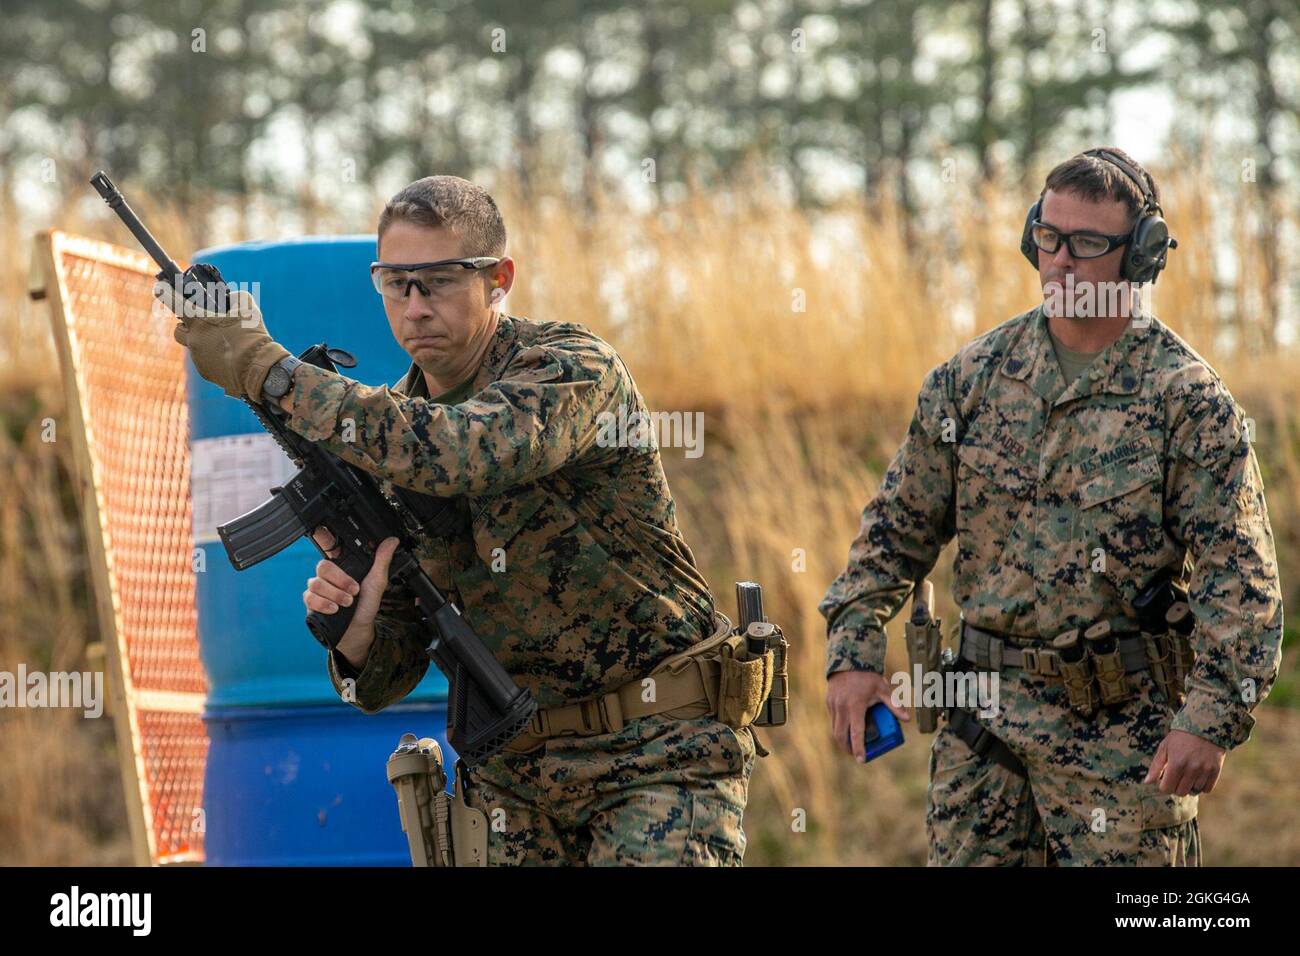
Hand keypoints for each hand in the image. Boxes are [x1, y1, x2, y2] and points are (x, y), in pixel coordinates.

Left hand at [153, 270, 288, 397]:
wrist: (258, 368)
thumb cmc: (252, 335)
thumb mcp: (247, 307)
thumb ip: (235, 297)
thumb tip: (230, 297)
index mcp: (199, 320)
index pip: (173, 302)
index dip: (164, 293)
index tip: (158, 287)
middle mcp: (193, 339)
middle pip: (178, 329)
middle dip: (185, 325)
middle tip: (201, 324)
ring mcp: (197, 357)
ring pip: (194, 346)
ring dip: (204, 343)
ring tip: (226, 344)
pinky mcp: (205, 372)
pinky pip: (204, 361)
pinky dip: (213, 357)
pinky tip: (230, 358)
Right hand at [303, 531, 399, 669]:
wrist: (359, 628)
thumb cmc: (367, 604)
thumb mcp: (377, 582)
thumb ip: (382, 560)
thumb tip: (392, 540)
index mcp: (342, 567)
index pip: (330, 551)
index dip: (326, 542)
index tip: (338, 551)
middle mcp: (327, 576)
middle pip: (322, 567)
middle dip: (340, 581)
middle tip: (354, 591)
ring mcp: (317, 589)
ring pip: (316, 584)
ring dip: (335, 595)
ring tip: (347, 604)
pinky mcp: (311, 603)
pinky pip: (309, 598)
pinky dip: (324, 604)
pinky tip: (334, 610)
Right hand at [827, 669, 909, 762]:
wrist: (848, 659)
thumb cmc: (867, 676)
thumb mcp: (883, 689)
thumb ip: (894, 704)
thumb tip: (907, 719)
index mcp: (855, 706)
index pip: (856, 732)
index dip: (859, 748)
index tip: (862, 760)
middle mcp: (842, 707)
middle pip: (841, 735)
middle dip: (847, 748)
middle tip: (855, 754)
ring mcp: (833, 705)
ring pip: (834, 729)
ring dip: (842, 739)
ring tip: (850, 745)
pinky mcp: (828, 702)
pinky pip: (833, 719)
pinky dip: (839, 727)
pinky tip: (846, 728)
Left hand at [1143, 729, 1225, 795]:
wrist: (1204, 727)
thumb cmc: (1180, 737)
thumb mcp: (1164, 748)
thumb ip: (1156, 766)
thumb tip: (1147, 782)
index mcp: (1176, 763)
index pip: (1166, 788)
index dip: (1163, 785)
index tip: (1164, 779)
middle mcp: (1191, 769)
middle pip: (1180, 792)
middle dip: (1175, 787)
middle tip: (1176, 778)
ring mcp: (1204, 771)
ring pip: (1194, 791)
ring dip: (1189, 786)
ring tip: (1187, 775)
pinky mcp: (1215, 771)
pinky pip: (1207, 789)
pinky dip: (1201, 786)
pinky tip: (1197, 777)